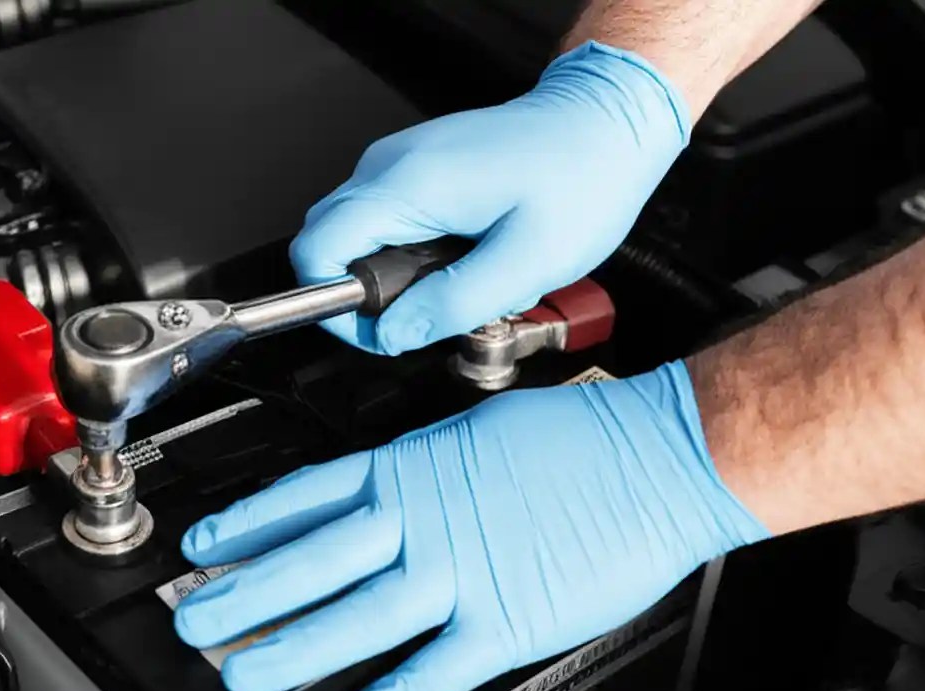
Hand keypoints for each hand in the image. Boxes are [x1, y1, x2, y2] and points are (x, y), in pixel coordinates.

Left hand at [174, 362, 768, 690]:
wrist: (656, 456)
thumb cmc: (578, 438)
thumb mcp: (475, 427)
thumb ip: (419, 466)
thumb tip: (378, 487)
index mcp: (410, 467)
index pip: (305, 500)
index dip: (246, 526)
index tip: (205, 545)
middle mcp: (418, 522)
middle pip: (307, 563)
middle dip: (242, 594)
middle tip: (194, 618)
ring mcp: (454, 576)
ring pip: (347, 621)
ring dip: (285, 649)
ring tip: (237, 671)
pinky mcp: (498, 626)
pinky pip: (420, 676)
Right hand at [290, 41, 689, 354]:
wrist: (607, 122)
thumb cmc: (582, 176)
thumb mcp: (528, 260)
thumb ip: (453, 304)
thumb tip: (393, 334)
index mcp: (410, 185)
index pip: (317, 250)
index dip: (335, 306)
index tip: (378, 331)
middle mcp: (392, 165)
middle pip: (328, 244)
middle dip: (365, 296)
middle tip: (421, 318)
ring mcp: (401, 161)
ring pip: (356, 235)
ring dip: (394, 276)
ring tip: (455, 283)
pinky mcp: (417, 167)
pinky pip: (385, 220)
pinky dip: (410, 252)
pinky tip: (459, 258)